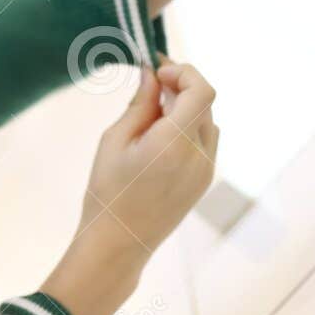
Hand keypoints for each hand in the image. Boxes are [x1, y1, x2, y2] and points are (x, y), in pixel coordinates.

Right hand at [75, 52, 217, 260]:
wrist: (118, 243)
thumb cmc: (108, 192)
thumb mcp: (115, 140)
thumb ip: (140, 104)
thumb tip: (152, 74)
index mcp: (175, 143)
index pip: (202, 91)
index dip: (183, 72)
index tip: (158, 71)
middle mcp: (199, 156)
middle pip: (205, 103)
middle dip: (180, 87)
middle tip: (150, 86)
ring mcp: (206, 170)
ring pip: (207, 121)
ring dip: (186, 108)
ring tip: (152, 115)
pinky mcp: (204, 181)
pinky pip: (205, 142)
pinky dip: (189, 128)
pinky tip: (161, 137)